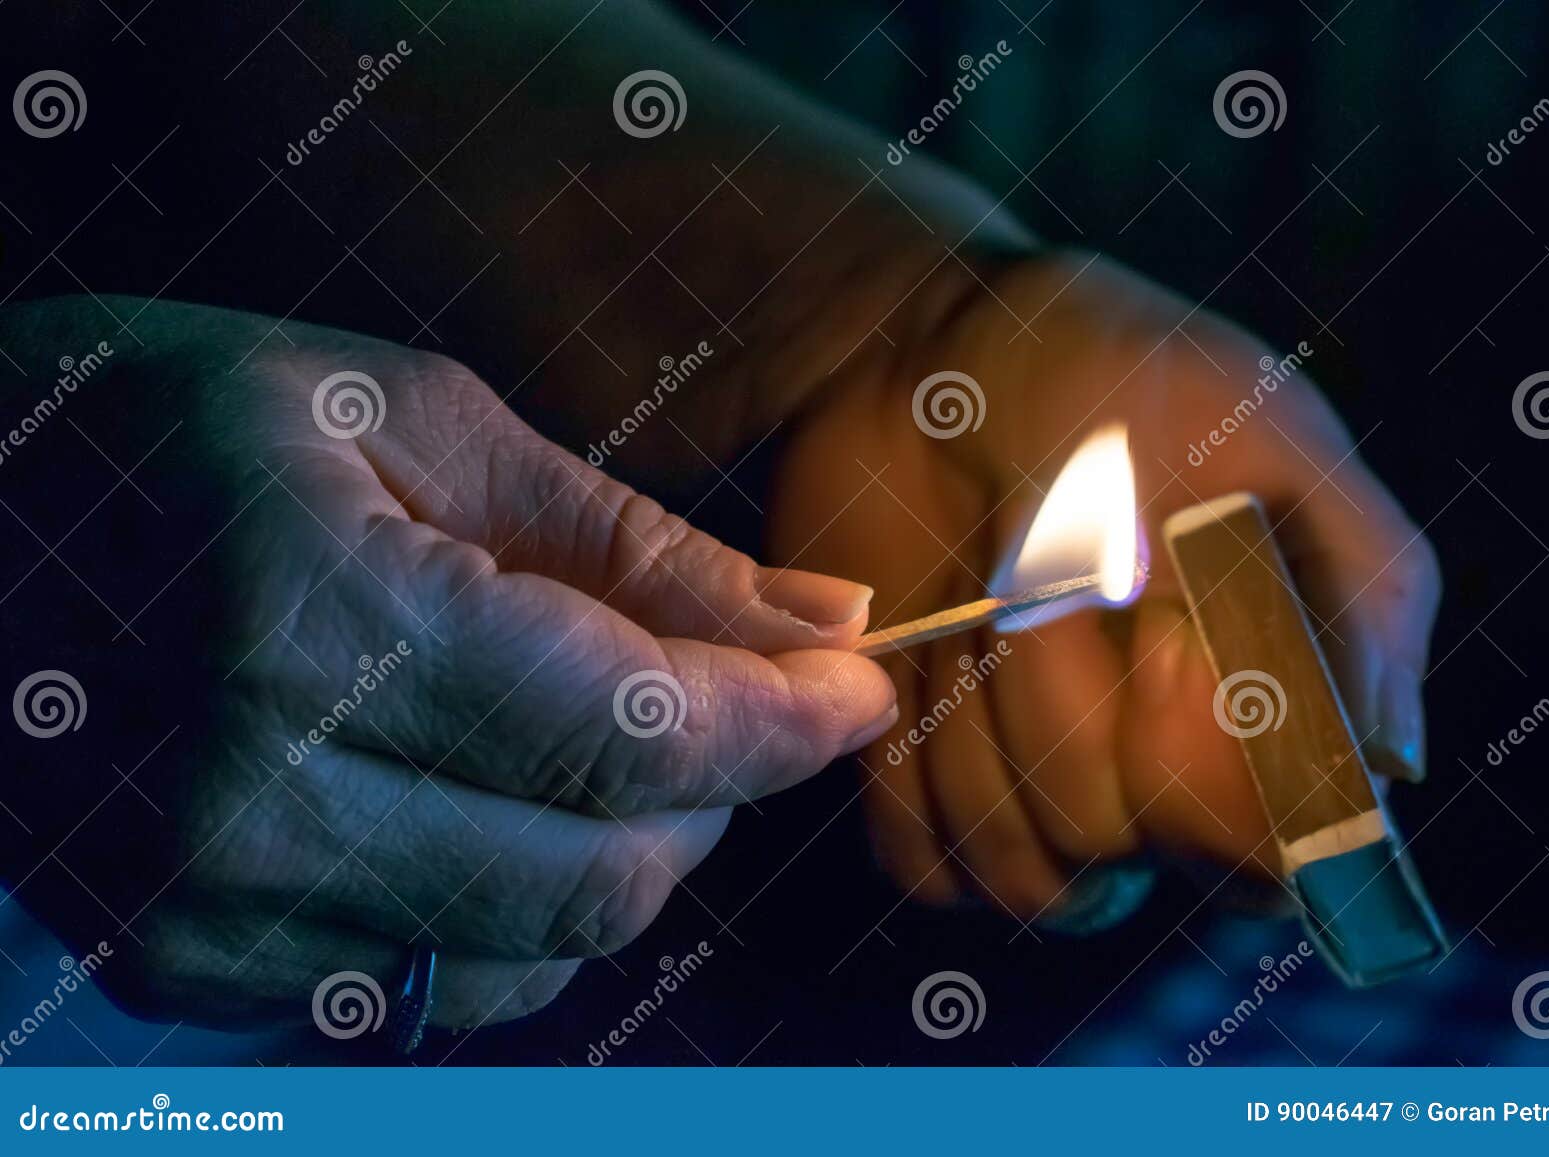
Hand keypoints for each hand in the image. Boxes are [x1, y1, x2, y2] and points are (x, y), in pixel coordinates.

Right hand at [0, 297, 895, 1029]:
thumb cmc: (189, 433)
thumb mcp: (418, 425)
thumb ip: (632, 545)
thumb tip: (821, 625)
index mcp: (320, 627)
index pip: (637, 733)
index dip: (787, 720)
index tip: (858, 688)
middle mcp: (259, 807)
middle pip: (611, 872)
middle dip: (718, 786)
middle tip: (721, 687)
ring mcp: (214, 913)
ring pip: (546, 950)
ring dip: (624, 845)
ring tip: (576, 724)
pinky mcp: (199, 967)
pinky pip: (448, 983)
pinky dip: (522, 901)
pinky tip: (485, 793)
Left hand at [770, 252, 1439, 918]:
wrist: (923, 354)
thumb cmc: (1104, 375)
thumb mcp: (1258, 430)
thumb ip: (1357, 586)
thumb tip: (1389, 767)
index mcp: (1267, 708)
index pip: (1260, 847)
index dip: (1189, 752)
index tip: (1151, 625)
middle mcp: (1158, 775)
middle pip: (1114, 847)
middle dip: (1060, 702)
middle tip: (1044, 580)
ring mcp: (1040, 792)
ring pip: (1020, 871)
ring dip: (975, 723)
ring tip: (973, 602)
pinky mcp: (929, 790)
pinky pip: (926, 867)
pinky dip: (907, 771)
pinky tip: (917, 658)